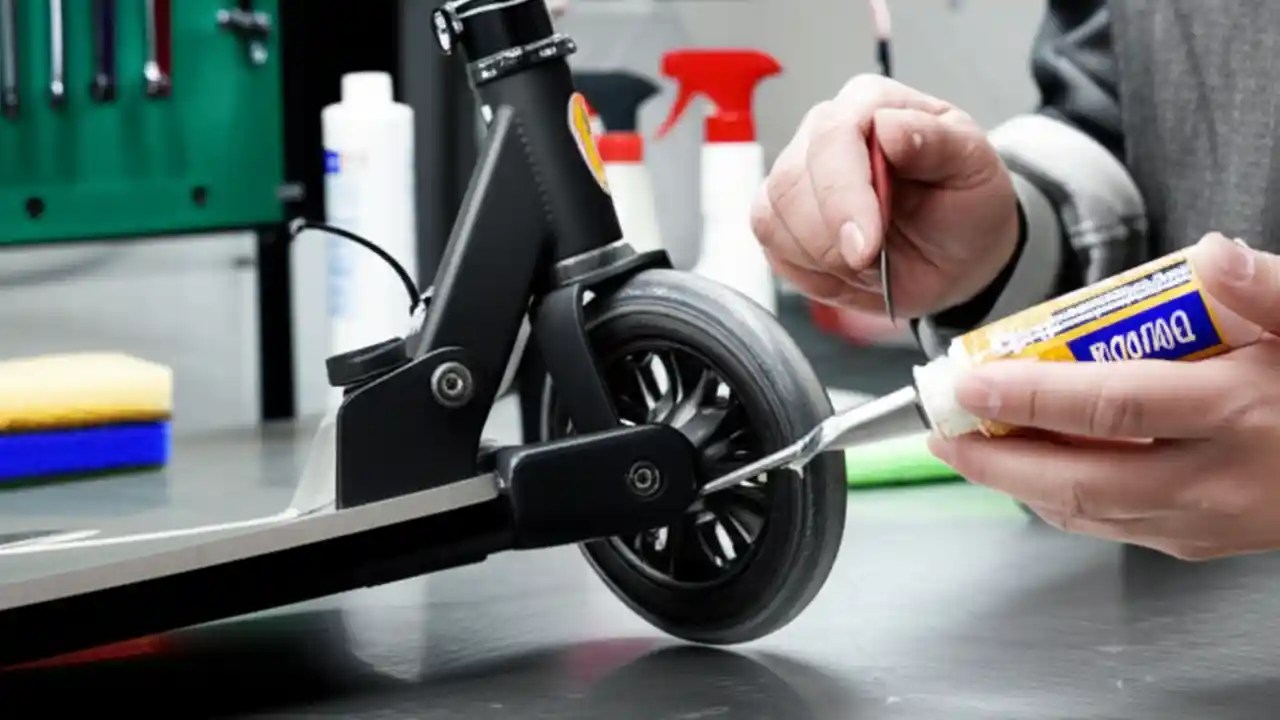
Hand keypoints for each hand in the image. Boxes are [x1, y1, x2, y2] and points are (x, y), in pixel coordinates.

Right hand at [750, 74, 1019, 318]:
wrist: (954, 257)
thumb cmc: (964, 206)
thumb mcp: (974, 171)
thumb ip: (939, 143)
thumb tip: (890, 125)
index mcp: (870, 104)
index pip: (832, 137)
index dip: (843, 196)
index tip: (866, 247)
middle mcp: (822, 132)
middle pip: (791, 183)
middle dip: (831, 239)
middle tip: (874, 263)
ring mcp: (793, 175)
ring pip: (774, 218)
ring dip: (823, 258)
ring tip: (871, 262)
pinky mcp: (777, 217)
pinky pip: (772, 246)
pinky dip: (809, 271)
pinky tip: (847, 268)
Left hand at [928, 233, 1279, 560]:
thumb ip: (1265, 288)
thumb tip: (1210, 254)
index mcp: (1239, 410)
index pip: (1108, 406)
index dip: (1028, 397)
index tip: (969, 382)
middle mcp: (1217, 478)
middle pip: (1081, 478)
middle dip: (997, 461)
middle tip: (941, 432)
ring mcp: (1210, 521)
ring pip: (1090, 512)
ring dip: (1017, 486)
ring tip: (967, 451)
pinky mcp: (1206, 542)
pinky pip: (1115, 527)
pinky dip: (1061, 502)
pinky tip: (1032, 477)